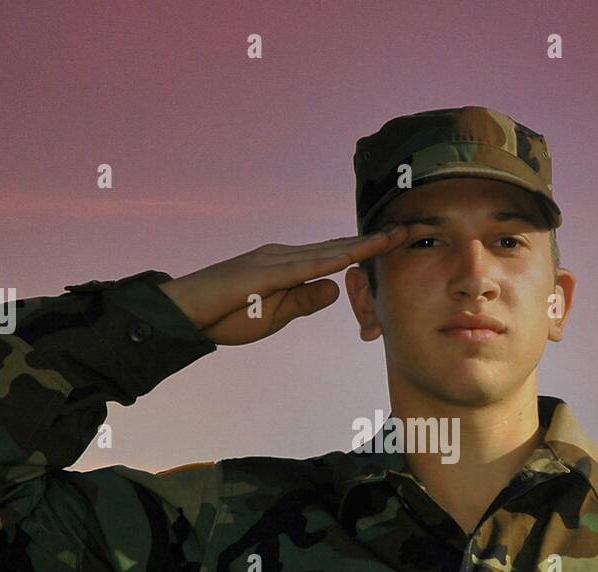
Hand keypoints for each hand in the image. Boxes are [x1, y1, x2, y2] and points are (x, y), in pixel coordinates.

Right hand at [157, 225, 408, 345]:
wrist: (186, 313)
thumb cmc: (226, 316)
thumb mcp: (277, 315)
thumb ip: (305, 301)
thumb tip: (335, 289)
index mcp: (289, 266)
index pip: (336, 256)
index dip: (368, 249)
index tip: (397, 242)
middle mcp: (286, 255)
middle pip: (339, 246)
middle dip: (375, 239)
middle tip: (411, 229)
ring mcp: (275, 259)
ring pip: (328, 251)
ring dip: (363, 244)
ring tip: (395, 235)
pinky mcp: (265, 272)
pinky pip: (305, 266)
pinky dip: (331, 260)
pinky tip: (354, 255)